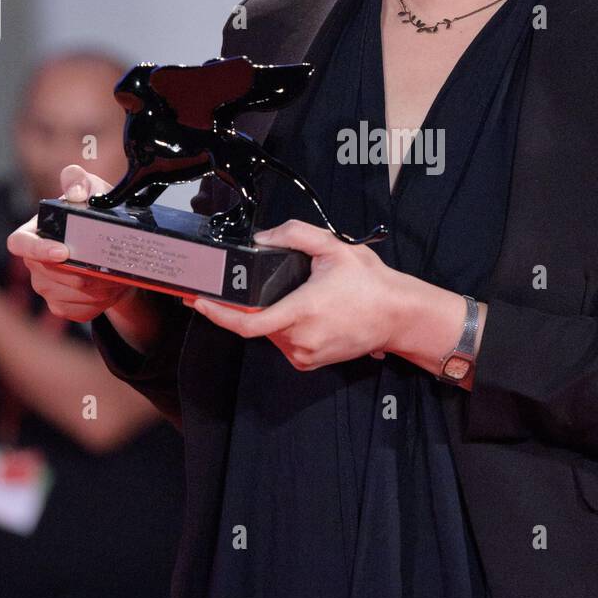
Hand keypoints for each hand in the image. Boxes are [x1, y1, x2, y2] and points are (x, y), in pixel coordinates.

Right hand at [6, 163, 137, 322]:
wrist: (113, 253)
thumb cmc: (96, 218)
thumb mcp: (93, 192)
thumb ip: (81, 182)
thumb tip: (76, 193)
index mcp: (34, 234)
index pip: (20, 244)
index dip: (38, 250)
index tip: (63, 252)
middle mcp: (34, 264)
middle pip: (54, 273)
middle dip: (84, 270)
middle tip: (110, 263)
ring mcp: (46, 288)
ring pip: (72, 293)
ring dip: (98, 286)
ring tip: (116, 273)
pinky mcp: (61, 307)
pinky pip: (80, 310)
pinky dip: (100, 302)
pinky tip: (111, 288)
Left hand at [188, 218, 405, 370]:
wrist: (398, 316)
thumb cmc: (371, 284)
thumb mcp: (335, 247)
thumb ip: (295, 234)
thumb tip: (263, 237)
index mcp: (301, 311)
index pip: (247, 322)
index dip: (218, 314)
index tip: (199, 301)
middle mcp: (299, 339)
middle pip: (257, 321)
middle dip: (256, 302)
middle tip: (277, 282)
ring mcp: (304, 354)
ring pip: (270, 332)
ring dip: (273, 314)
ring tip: (304, 295)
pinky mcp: (310, 362)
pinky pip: (285, 343)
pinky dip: (286, 326)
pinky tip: (309, 312)